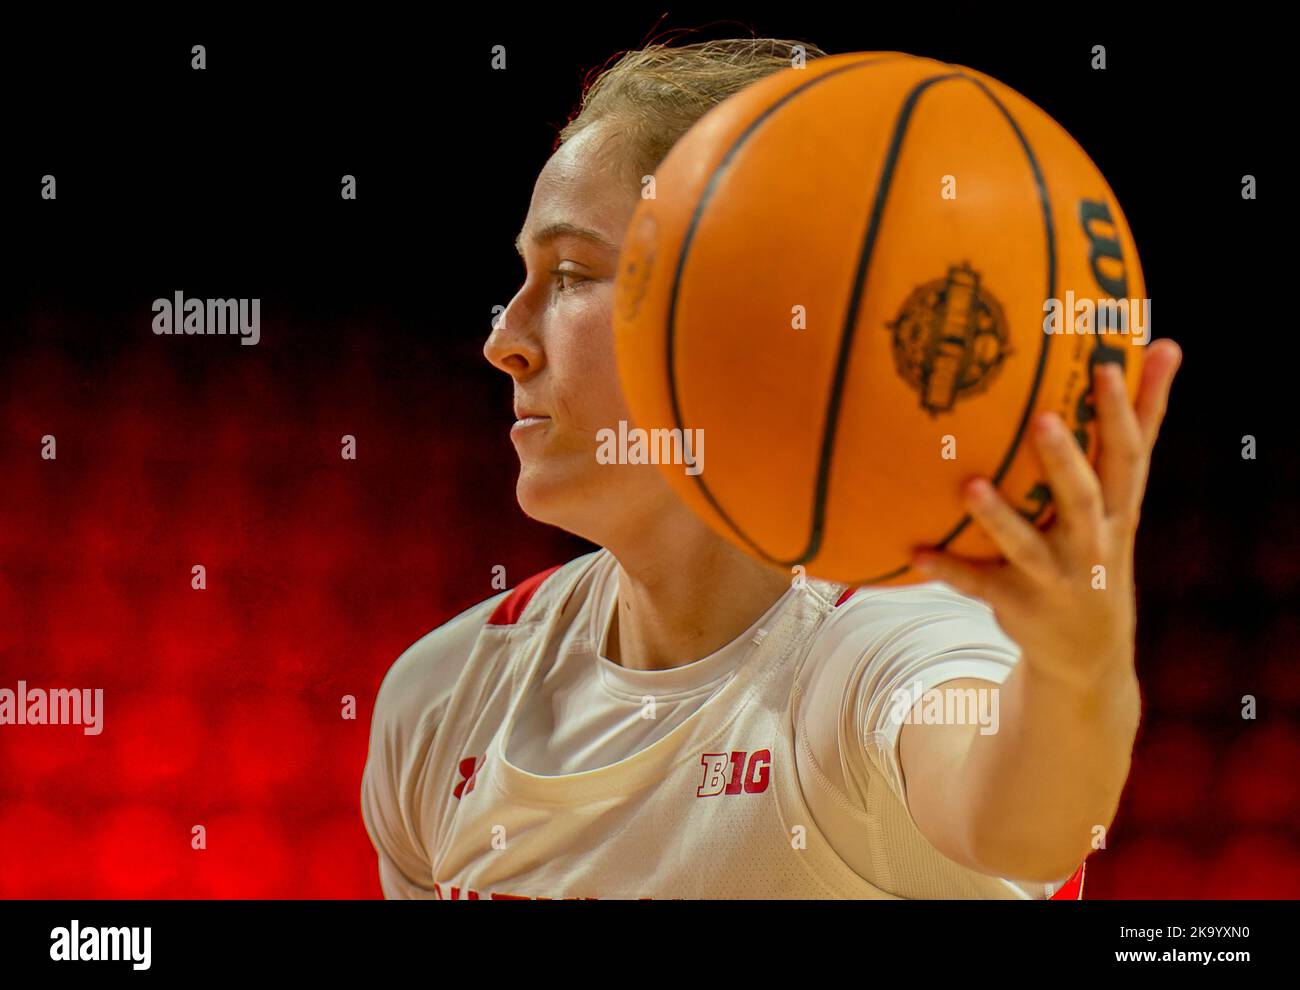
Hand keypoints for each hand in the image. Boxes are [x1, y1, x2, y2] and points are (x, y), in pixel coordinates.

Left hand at [911, 338, 1182, 689]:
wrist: (1090, 652)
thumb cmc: (1101, 544)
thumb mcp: (1124, 495)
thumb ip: (1139, 424)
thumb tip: (1169, 343)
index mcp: (1118, 508)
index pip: (1128, 455)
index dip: (1122, 412)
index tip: (1108, 364)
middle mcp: (1092, 542)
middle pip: (1082, 497)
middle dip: (1064, 460)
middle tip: (1044, 418)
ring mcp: (1054, 577)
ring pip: (1025, 545)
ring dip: (999, 518)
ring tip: (970, 486)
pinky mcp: (1018, 604)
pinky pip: (978, 585)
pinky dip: (948, 570)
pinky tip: (915, 552)